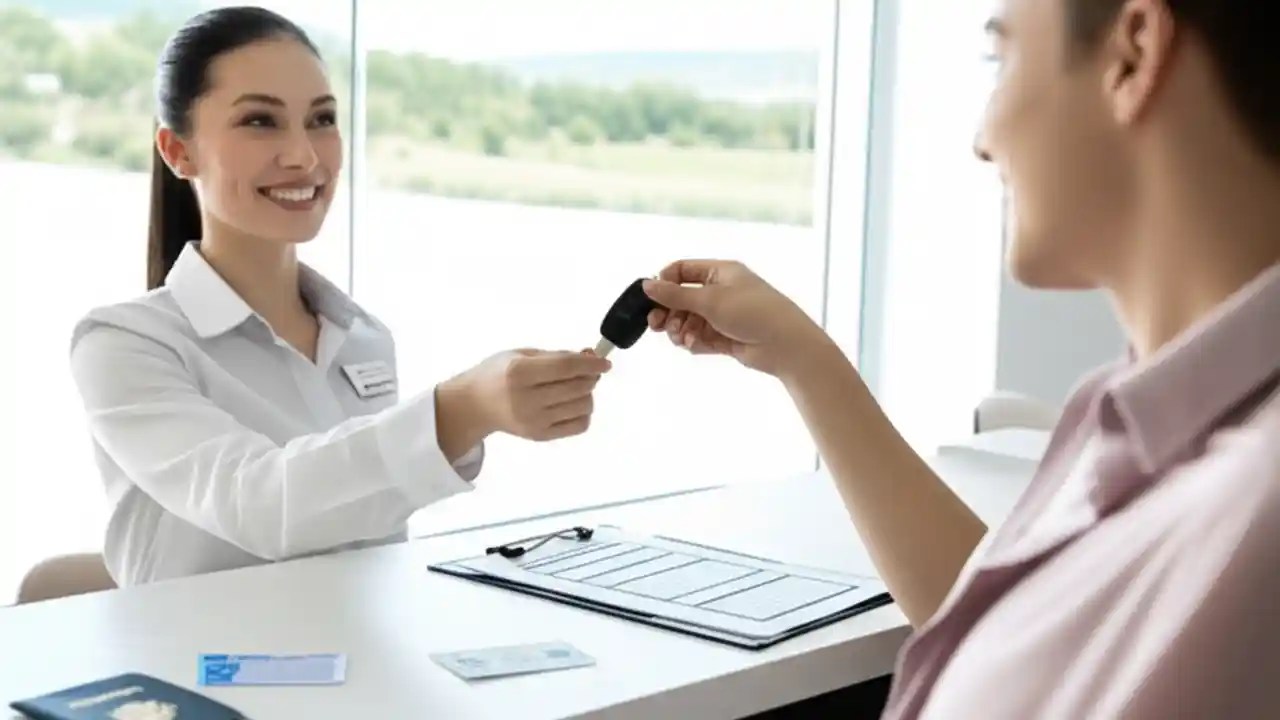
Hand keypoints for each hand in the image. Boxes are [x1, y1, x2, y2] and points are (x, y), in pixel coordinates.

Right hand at [467, 349, 610, 441]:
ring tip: (575, 388)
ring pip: (583, 406)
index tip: (605, 362)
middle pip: (578, 387)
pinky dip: (583, 413)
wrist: (474, 405)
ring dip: (587, 394)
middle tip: (587, 372)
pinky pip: (579, 426)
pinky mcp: (540, 436)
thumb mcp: (521, 354)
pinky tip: (572, 404)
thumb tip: (591, 357)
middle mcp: (526, 398)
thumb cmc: (498, 374)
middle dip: (590, 376)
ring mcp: (534, 421)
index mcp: (520, 372)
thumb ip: (556, 355)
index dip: (590, 363)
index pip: (566, 367)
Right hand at [642, 259, 830, 377]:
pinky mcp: (726, 337)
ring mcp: (723, 316)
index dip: (665, 282)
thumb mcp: (709, 299)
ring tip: (682, 338)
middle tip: (656, 325)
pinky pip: (700, 337)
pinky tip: (695, 346)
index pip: (683, 270)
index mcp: (721, 272)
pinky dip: (694, 342)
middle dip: (669, 312)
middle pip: (682, 299)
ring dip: (680, 329)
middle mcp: (721, 291)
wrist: (785, 345)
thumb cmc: (752, 312)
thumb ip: (675, 295)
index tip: (652, 297)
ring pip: (689, 321)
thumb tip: (646, 285)